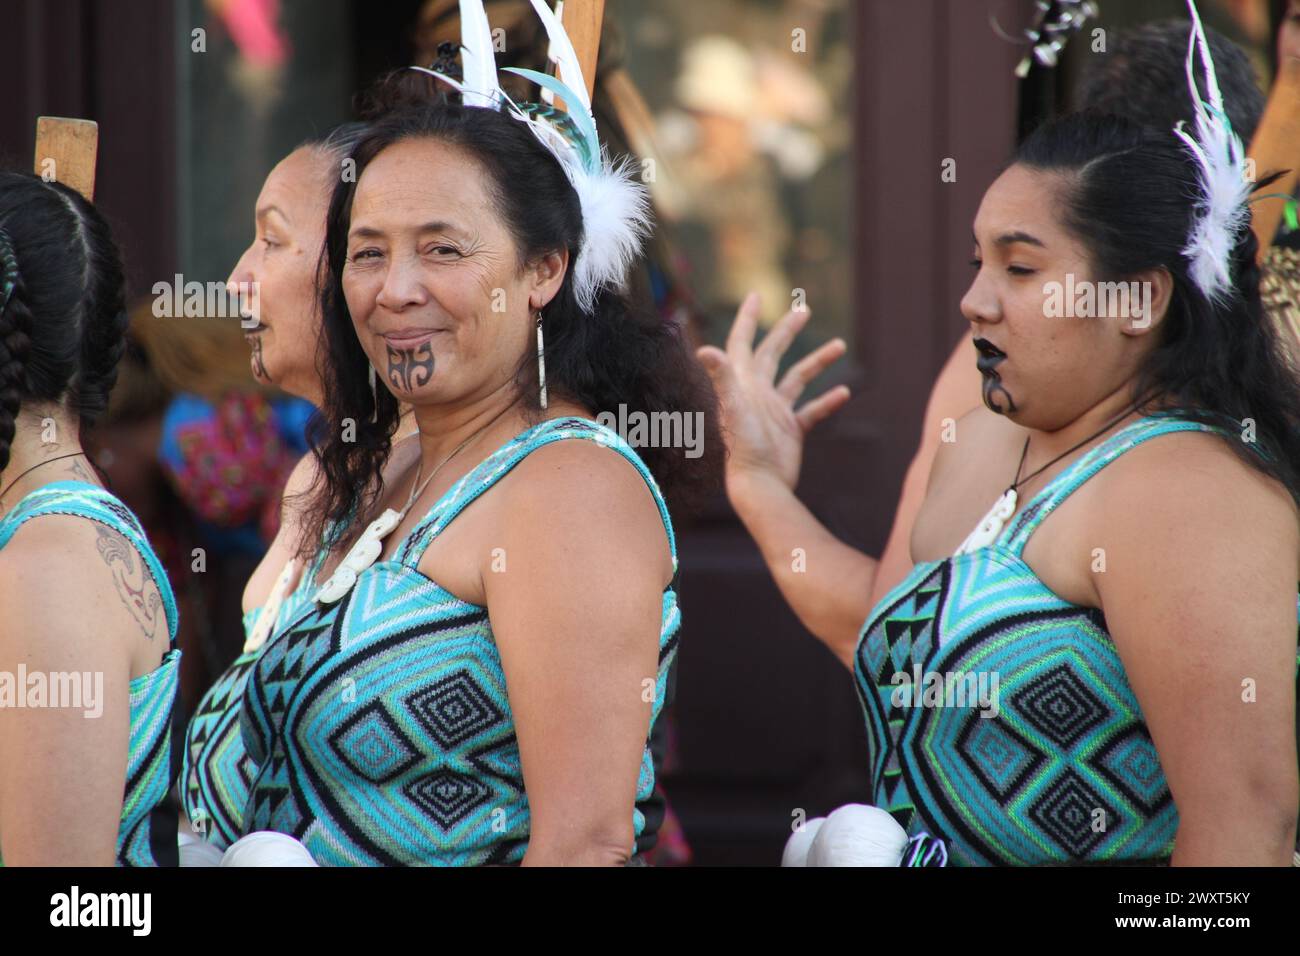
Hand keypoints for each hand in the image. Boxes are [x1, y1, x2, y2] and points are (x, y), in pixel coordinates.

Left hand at [696, 292, 849, 500]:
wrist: (760, 486)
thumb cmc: (743, 448)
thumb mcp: (733, 407)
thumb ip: (721, 377)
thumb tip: (703, 349)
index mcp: (741, 384)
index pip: (742, 343)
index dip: (747, 319)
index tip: (755, 296)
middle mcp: (756, 394)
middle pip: (772, 354)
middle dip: (787, 331)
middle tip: (804, 310)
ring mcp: (774, 412)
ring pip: (798, 379)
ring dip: (817, 362)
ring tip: (840, 345)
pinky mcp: (790, 431)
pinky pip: (812, 410)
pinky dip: (827, 401)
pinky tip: (843, 392)